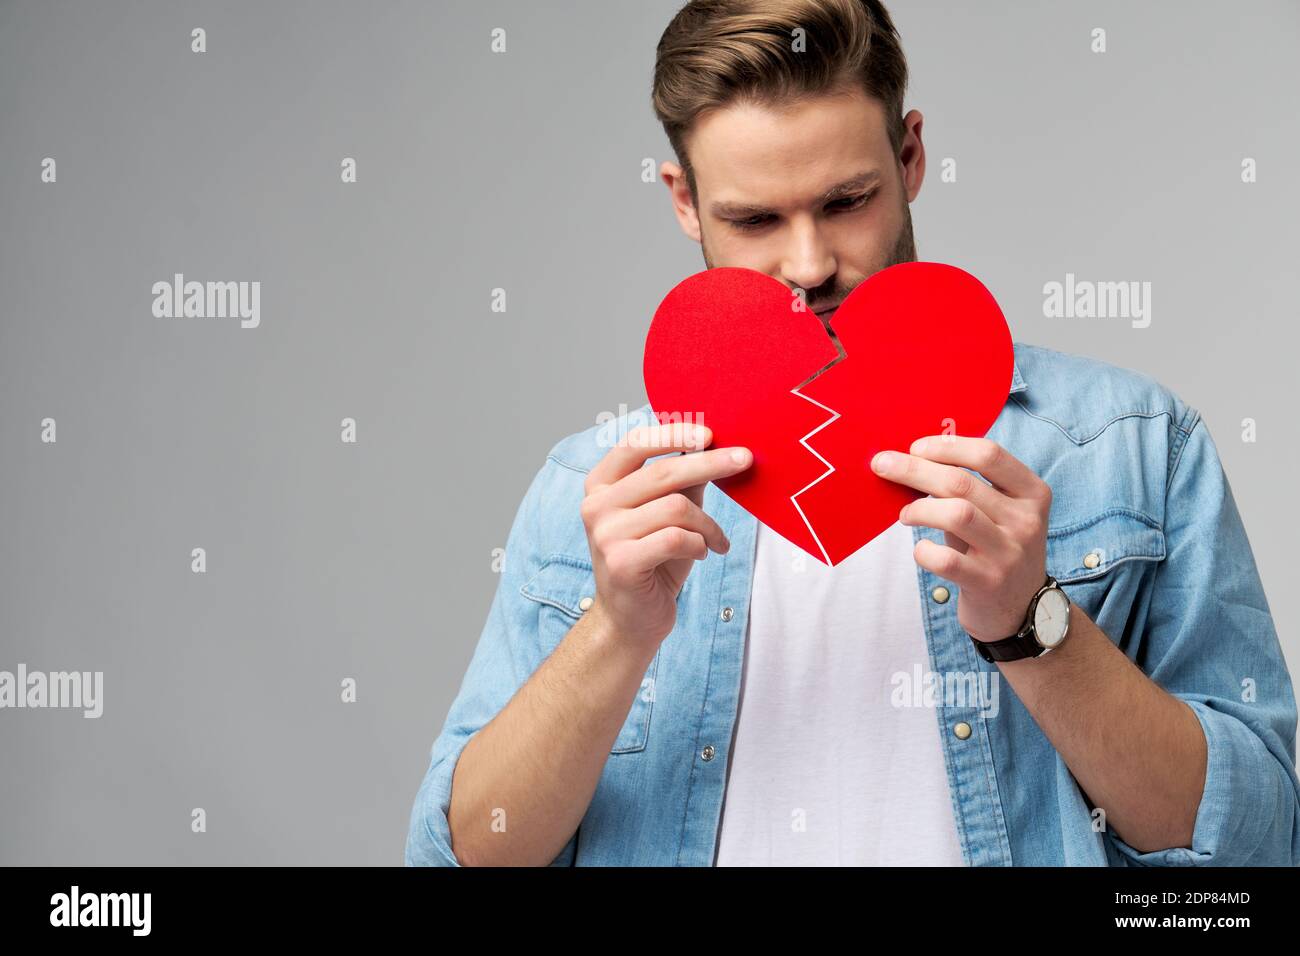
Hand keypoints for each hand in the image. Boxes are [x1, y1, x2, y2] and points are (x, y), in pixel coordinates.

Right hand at [581, 422, 751, 650]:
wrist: (631, 619)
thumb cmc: (654, 562)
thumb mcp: (668, 514)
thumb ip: (683, 480)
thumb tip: (713, 443)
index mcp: (601, 485)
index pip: (635, 443)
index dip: (674, 432)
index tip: (711, 432)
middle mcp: (596, 505)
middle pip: (663, 472)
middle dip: (711, 463)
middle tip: (746, 459)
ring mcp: (605, 534)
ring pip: (677, 507)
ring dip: (709, 524)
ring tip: (716, 540)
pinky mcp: (621, 562)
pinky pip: (678, 538)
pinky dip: (701, 544)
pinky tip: (703, 554)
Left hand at [871, 435, 1050, 642]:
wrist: (1020, 609)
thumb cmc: (994, 548)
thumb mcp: (996, 512)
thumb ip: (968, 486)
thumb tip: (911, 458)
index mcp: (1032, 493)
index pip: (989, 454)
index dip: (946, 446)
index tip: (915, 447)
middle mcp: (1026, 521)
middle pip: (962, 482)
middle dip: (914, 469)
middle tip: (882, 464)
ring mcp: (1009, 553)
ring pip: (956, 514)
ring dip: (919, 509)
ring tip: (904, 514)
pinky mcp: (989, 583)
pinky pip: (946, 559)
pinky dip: (924, 551)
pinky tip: (921, 550)